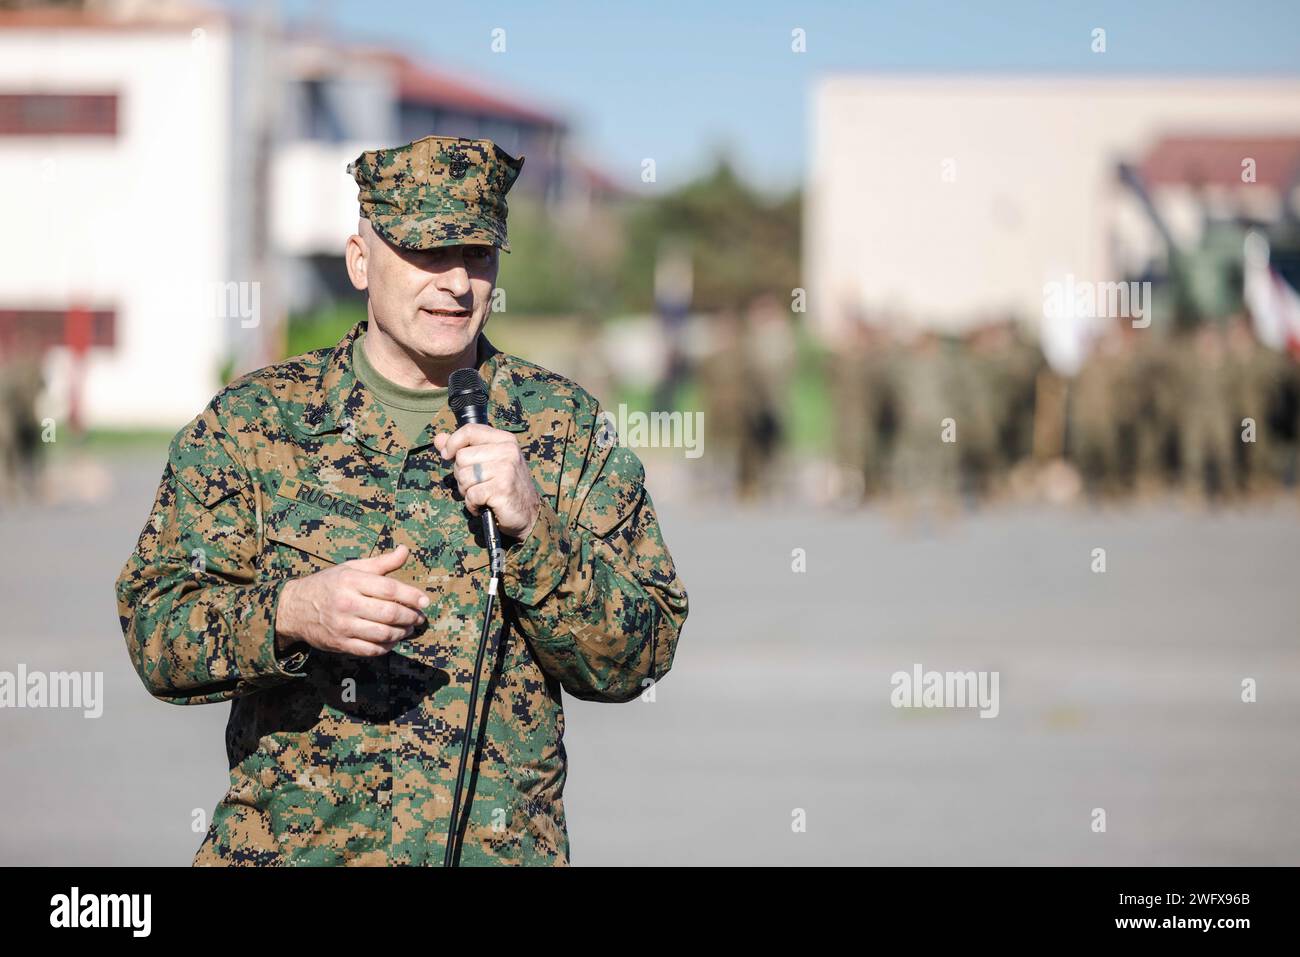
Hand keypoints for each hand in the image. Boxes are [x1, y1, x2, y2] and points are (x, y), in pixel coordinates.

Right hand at [274, 544, 429, 657]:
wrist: (294, 608)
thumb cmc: (329, 584)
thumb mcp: (352, 568)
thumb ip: (381, 562)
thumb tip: (405, 550)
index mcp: (351, 581)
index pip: (389, 589)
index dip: (411, 596)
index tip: (424, 601)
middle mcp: (347, 603)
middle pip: (389, 613)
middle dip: (410, 617)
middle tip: (418, 618)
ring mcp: (342, 626)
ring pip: (382, 634)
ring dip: (402, 633)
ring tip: (408, 629)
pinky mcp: (339, 643)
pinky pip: (370, 649)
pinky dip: (386, 647)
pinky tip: (392, 640)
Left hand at [434, 423, 540, 539]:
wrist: (528, 514)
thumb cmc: (505, 486)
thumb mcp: (487, 462)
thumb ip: (462, 448)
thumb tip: (439, 439)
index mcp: (505, 440)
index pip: (470, 430)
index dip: (452, 443)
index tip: (447, 456)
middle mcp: (508, 451)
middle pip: (462, 457)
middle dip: (462, 475)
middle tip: (477, 484)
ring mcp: (506, 469)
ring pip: (463, 476)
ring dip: (467, 491)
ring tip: (482, 495)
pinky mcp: (502, 489)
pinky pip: (471, 495)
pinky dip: (473, 504)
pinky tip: (484, 505)